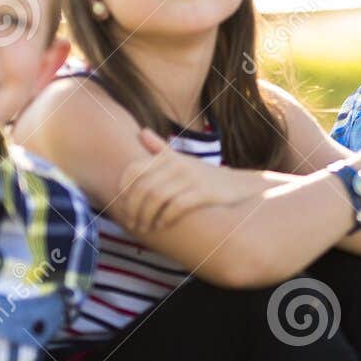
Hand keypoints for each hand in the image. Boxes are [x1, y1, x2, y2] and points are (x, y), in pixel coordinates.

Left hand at [113, 128, 234, 232]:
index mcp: (168, 157)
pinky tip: (161, 226)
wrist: (239, 185)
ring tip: (144, 228)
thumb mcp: (183, 159)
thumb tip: (141, 131)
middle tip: (130, 223)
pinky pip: (176, 206)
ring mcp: (191, 177)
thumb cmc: (205, 175)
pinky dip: (165, 218)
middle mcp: (178, 164)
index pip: (133, 169)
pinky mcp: (204, 192)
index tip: (121, 206)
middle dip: (132, 208)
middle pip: (143, 187)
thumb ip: (160, 149)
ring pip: (157, 197)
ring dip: (146, 216)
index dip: (123, 189)